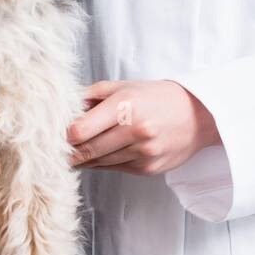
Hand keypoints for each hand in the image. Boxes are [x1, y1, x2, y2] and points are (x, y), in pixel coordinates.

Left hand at [66, 80, 220, 175]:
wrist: (199, 115)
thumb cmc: (157, 97)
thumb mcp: (125, 86)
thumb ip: (92, 95)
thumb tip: (64, 106)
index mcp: (125, 105)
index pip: (81, 130)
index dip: (64, 136)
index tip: (55, 135)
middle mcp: (135, 130)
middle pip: (87, 150)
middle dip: (69, 152)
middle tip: (55, 152)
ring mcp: (143, 152)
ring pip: (99, 163)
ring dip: (83, 160)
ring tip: (72, 155)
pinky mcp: (148, 168)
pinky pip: (115, 169)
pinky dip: (103, 164)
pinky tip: (96, 158)